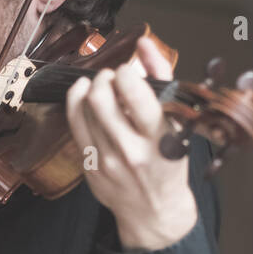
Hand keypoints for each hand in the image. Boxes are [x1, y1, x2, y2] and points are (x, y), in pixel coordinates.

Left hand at [65, 34, 197, 250]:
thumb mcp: (178, 122)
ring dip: (91, 88)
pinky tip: (84, 95)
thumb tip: (144, 43)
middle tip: (112, 79)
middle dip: (104, 78)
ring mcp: (106, 161)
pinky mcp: (89, 166)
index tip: (129, 71)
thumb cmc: (169, 162)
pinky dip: (76, 102)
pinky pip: (74, 124)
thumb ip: (162, 78)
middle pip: (100, 98)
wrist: (154, 210)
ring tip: (102, 87)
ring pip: (84, 109)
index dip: (126, 72)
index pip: (134, 94)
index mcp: (160, 139)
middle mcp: (131, 151)